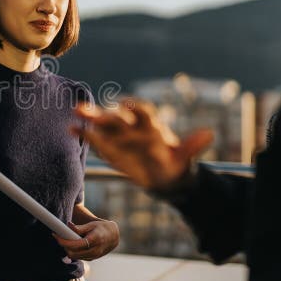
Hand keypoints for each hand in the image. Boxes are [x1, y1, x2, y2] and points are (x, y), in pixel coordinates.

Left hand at [55, 220, 119, 260]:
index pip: (75, 245)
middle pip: (73, 253)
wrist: (113, 236)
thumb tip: (68, 225)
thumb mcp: (91, 225)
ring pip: (75, 256)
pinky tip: (71, 244)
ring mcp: (93, 256)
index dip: (63, 241)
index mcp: (94, 240)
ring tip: (64, 239)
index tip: (55, 235)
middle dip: (63, 246)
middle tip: (58, 237)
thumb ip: (79, 227)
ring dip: (67, 249)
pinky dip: (73, 251)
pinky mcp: (92, 258)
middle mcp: (94, 250)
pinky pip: (79, 257)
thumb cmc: (101, 228)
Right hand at [71, 101, 213, 189]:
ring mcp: (119, 136)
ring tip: (77, 110)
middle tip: (94, 109)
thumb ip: (192, 145)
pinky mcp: (109, 147)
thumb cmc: (175, 164)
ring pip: (104, 123)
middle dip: (106, 113)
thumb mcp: (185, 157)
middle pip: (119, 117)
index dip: (134, 107)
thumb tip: (209, 133)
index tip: (126, 103)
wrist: (164, 176)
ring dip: (92, 116)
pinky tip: (72, 129)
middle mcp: (134, 127)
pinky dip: (85, 133)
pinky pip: (96, 139)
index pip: (143, 113)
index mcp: (152, 126)